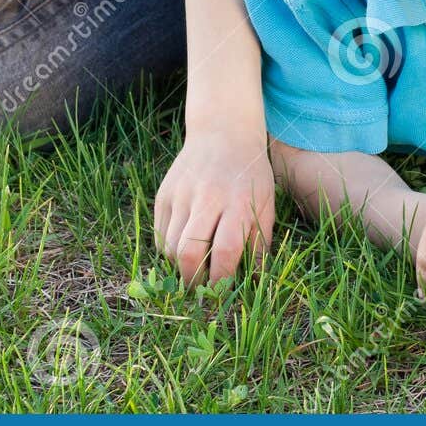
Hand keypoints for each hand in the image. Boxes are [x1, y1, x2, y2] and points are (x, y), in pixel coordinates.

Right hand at [154, 123, 274, 286]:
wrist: (223, 133)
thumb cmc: (250, 174)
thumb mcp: (266, 203)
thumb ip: (260, 242)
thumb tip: (253, 282)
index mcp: (238, 202)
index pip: (225, 250)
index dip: (221, 279)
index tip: (222, 291)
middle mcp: (207, 197)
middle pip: (189, 252)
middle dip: (193, 280)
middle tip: (200, 289)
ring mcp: (181, 194)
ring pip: (170, 247)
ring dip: (179, 266)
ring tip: (193, 268)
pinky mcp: (164, 194)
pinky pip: (160, 234)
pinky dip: (169, 249)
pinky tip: (183, 248)